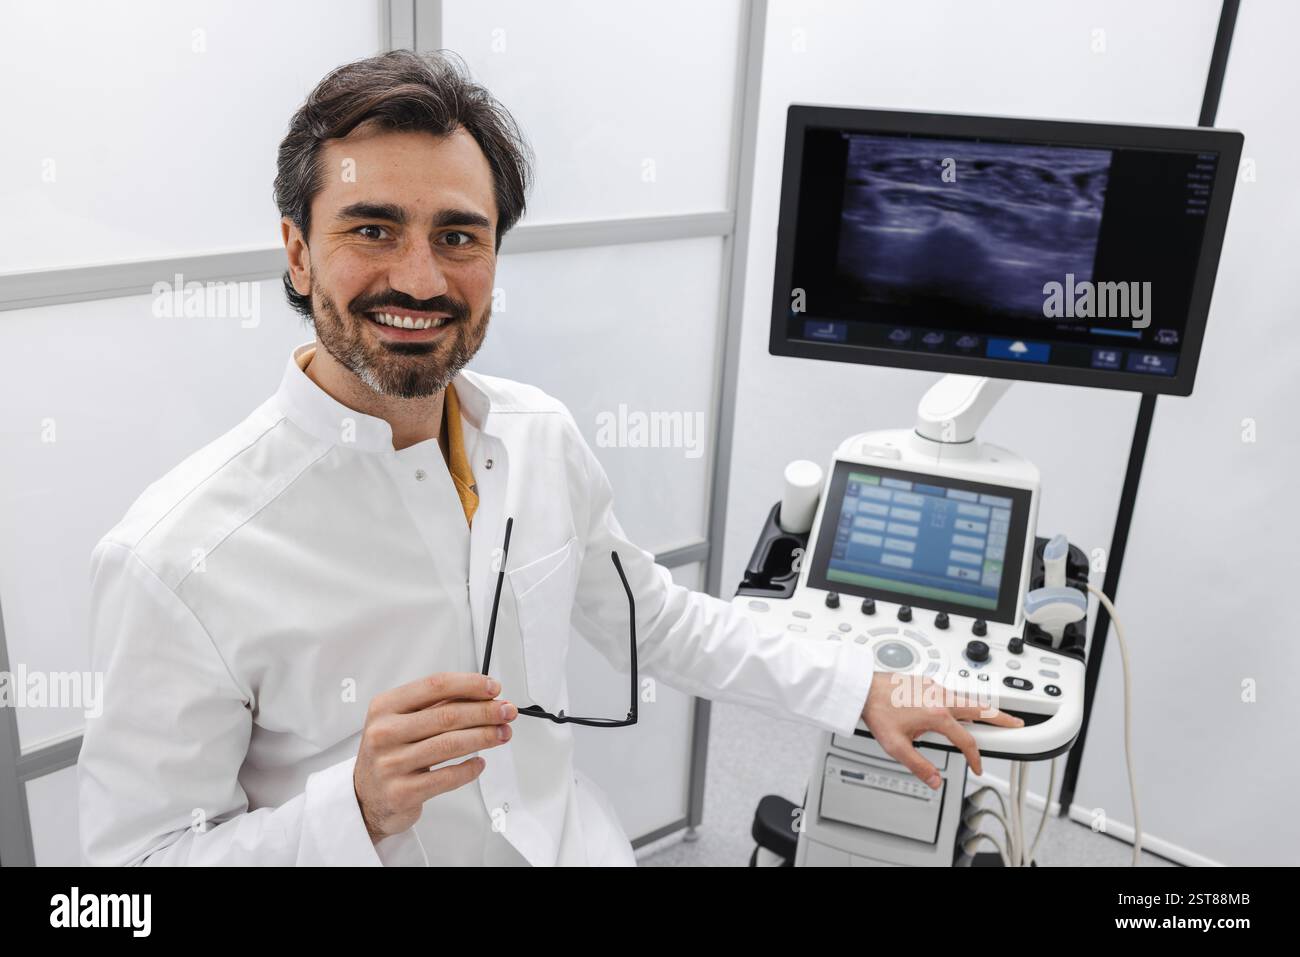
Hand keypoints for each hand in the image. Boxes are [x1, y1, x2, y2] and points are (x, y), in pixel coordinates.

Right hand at [354, 672, 516, 842]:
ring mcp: (392, 764)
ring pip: (451, 745)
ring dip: (484, 737)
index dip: (470, 684)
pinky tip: (480, 762)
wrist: (365, 797)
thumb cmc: (389, 752)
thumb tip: (483, 696)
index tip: (493, 688)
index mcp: (385, 707)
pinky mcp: (402, 792)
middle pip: (447, 715)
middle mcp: (385, 733)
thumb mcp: (401, 720)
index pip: (435, 685)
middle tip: (506, 712)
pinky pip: (446, 777)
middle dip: (485, 712)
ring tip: (502, 734)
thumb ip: (437, 706)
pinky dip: (469, 768)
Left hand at [861, 671, 1022, 788]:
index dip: (976, 758)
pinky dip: (962, 702)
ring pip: (967, 699)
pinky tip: (957, 709)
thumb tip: (935, 780)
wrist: (862, 688)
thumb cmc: (877, 712)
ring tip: (994, 716)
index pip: (966, 741)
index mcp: (937, 715)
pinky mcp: (927, 682)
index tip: (978, 767)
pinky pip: (951, 693)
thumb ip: (919, 765)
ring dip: (983, 708)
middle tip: (1018, 724)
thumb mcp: (896, 746)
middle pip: (980, 709)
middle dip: (1002, 718)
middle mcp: (940, 697)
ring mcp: (934, 687)